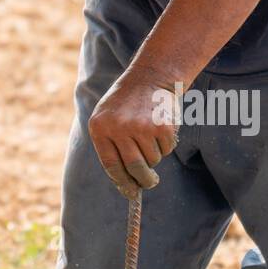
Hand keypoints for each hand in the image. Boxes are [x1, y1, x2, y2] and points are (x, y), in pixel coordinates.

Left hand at [87, 73, 178, 199]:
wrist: (150, 76)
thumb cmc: (126, 103)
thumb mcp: (106, 118)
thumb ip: (110, 146)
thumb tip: (124, 182)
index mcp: (100, 128)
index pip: (111, 166)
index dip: (122, 182)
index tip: (130, 192)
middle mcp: (119, 128)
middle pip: (134, 168)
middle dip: (144, 180)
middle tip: (149, 183)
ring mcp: (141, 127)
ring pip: (153, 159)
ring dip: (155, 155)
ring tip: (151, 135)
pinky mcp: (162, 126)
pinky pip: (167, 149)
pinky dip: (167, 145)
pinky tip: (161, 128)